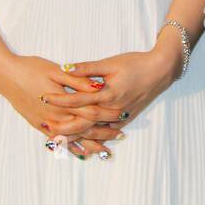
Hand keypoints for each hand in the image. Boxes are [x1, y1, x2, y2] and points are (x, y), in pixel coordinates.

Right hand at [0, 54, 110, 159]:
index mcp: (62, 102)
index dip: (108, 114)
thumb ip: (78, 80)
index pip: (91, 112)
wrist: (4, 74)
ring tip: (104, 150)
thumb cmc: (31, 68)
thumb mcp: (57, 71)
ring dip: (88, 144)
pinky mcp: (37, 123)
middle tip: (121, 135)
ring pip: (71, 138)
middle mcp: (54, 116)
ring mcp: (44, 122)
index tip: (124, 115)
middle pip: (84, 129)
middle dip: (103, 133)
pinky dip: (69, 146)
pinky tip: (79, 153)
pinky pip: (56, 140)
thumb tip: (98, 87)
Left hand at [41, 33, 181, 155]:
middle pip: (83, 123)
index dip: (60, 99)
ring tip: (58, 136)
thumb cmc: (136, 63)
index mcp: (108, 93)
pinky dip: (93, 137)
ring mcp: (119, 117)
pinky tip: (82, 141)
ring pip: (94, 131)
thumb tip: (66, 68)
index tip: (44, 97)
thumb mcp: (111, 62)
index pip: (78, 100)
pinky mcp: (125, 119)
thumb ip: (88, 68)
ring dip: (75, 135)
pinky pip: (106, 132)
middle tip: (44, 124)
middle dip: (63, 125)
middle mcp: (112, 109)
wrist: (161, 71)